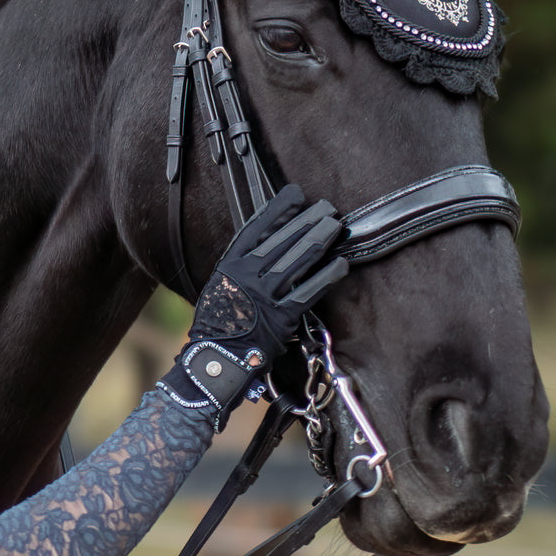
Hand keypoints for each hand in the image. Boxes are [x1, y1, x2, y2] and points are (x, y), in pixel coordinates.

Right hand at [160, 185, 346, 421]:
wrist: (213, 362)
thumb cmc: (218, 327)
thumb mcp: (221, 288)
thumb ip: (242, 269)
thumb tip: (268, 249)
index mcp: (229, 265)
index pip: (255, 229)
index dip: (277, 209)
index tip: (295, 194)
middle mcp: (245, 276)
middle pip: (281, 240)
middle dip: (306, 220)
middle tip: (326, 206)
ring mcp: (263, 296)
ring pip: (296, 260)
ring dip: (319, 240)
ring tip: (336, 225)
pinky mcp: (280, 317)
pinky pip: (308, 291)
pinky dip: (326, 276)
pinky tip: (341, 264)